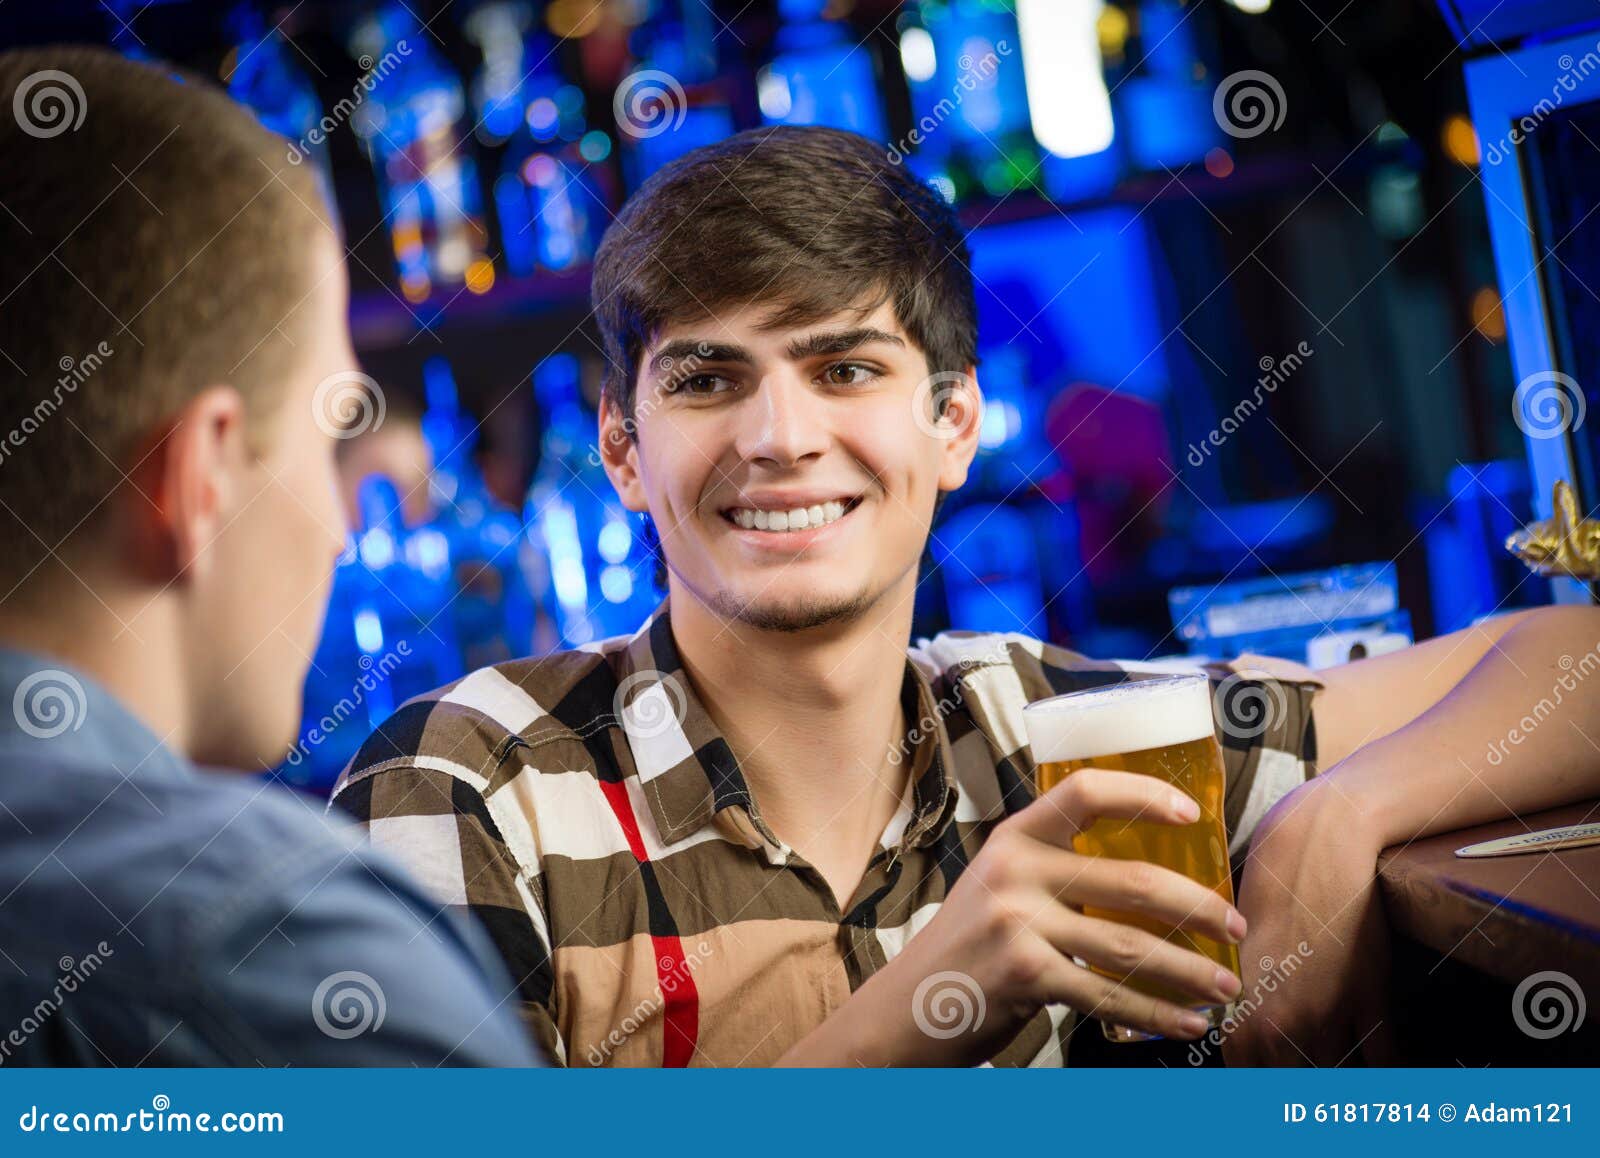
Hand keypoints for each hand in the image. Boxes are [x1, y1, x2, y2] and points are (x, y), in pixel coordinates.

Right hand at [783, 768, 1247, 1065]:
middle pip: (1133, 880)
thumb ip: (1054, 874)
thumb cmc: (967, 949)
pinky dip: (1157, 1014)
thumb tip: (1149, 885)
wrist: (906, 1009)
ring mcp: (1018, 922)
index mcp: (1014, 837)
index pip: (1084, 791)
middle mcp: (1015, 871)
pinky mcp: (1025, 974)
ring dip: (1192, 969)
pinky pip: (1110, 994)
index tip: (1190, 813)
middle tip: (1238, 926)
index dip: (1143, 793)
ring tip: (1227, 983)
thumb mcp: (998, 888)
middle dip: (1201, 907)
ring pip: (1132, 945)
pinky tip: (1186, 1024)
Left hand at [1222, 777, 1396, 1065]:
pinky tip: (1377, 1069)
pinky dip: (1381, 1069)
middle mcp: (1283, 1015)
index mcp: (1242, 998)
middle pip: (1285, 1078)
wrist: (1322, 840)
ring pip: (1331, 1072)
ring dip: (1330, 1072)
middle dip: (1288, 1076)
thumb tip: (1237, 1019)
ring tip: (1330, 1069)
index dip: (1251, 1075)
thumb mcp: (1241, 936)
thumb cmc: (1272, 878)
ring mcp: (1330, 1011)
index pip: (1241, 1068)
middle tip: (1295, 1068)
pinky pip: (1382, 1059)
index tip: (1259, 1072)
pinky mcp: (1371, 996)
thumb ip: (1241, 986)